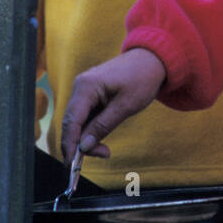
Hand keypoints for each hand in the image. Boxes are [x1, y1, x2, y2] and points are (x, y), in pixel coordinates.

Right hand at [60, 48, 166, 162]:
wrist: (152, 58)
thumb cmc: (142, 78)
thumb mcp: (126, 106)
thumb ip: (103, 126)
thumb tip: (84, 146)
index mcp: (87, 86)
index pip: (71, 120)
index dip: (70, 144)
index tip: (72, 164)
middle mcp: (80, 86)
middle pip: (71, 122)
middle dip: (80, 143)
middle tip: (103, 155)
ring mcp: (84, 88)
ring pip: (76, 121)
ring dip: (86, 138)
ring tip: (105, 150)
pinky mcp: (90, 93)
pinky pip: (84, 115)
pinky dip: (90, 129)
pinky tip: (100, 138)